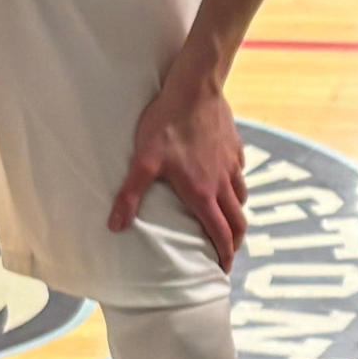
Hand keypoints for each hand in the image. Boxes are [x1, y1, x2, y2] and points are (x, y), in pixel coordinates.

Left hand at [112, 64, 247, 261]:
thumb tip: (115, 226)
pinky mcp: (235, 147)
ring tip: (227, 220)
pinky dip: (236, 186)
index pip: (220, 234)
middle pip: (238, 222)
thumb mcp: (143, 160)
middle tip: (227, 253)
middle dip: (235, 242)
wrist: (195, 87)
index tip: (221, 271)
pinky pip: (240, 173)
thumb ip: (130, 195)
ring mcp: (232, 165)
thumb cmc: (167, 123)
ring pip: (242, 198)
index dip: (223, 256)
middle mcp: (223, 183)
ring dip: (237, 214)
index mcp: (202, 193)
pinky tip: (226, 181)